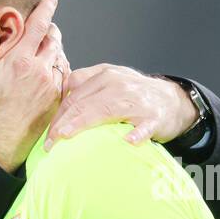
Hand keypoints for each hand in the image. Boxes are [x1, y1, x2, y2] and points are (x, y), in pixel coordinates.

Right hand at [0, 0, 67, 173]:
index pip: (40, 26)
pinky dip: (59, 70)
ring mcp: (51, 88)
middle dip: (50, 30)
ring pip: (61, 57)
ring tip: (45, 51)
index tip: (50, 0)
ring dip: (55, 50)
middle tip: (43, 29)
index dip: (46, 9)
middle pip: (54, 39)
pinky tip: (49, 74)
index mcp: (19, 62)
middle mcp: (40, 71)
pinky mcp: (56, 102)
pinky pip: (65, 78)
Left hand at [46, 65, 195, 150]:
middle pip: (83, 103)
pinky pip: (144, 126)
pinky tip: (128, 141)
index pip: (73, 95)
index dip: (57, 115)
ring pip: (105, 110)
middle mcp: (118, 84)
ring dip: (84, 123)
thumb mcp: (109, 82)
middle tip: (50, 143)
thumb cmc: (133, 95)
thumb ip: (85, 87)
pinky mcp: (154, 117)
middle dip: (62, 123)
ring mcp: (136, 100)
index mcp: (104, 75)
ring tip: (67, 136)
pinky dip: (137, 133)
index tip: (48, 134)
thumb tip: (57, 105)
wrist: (172, 100)